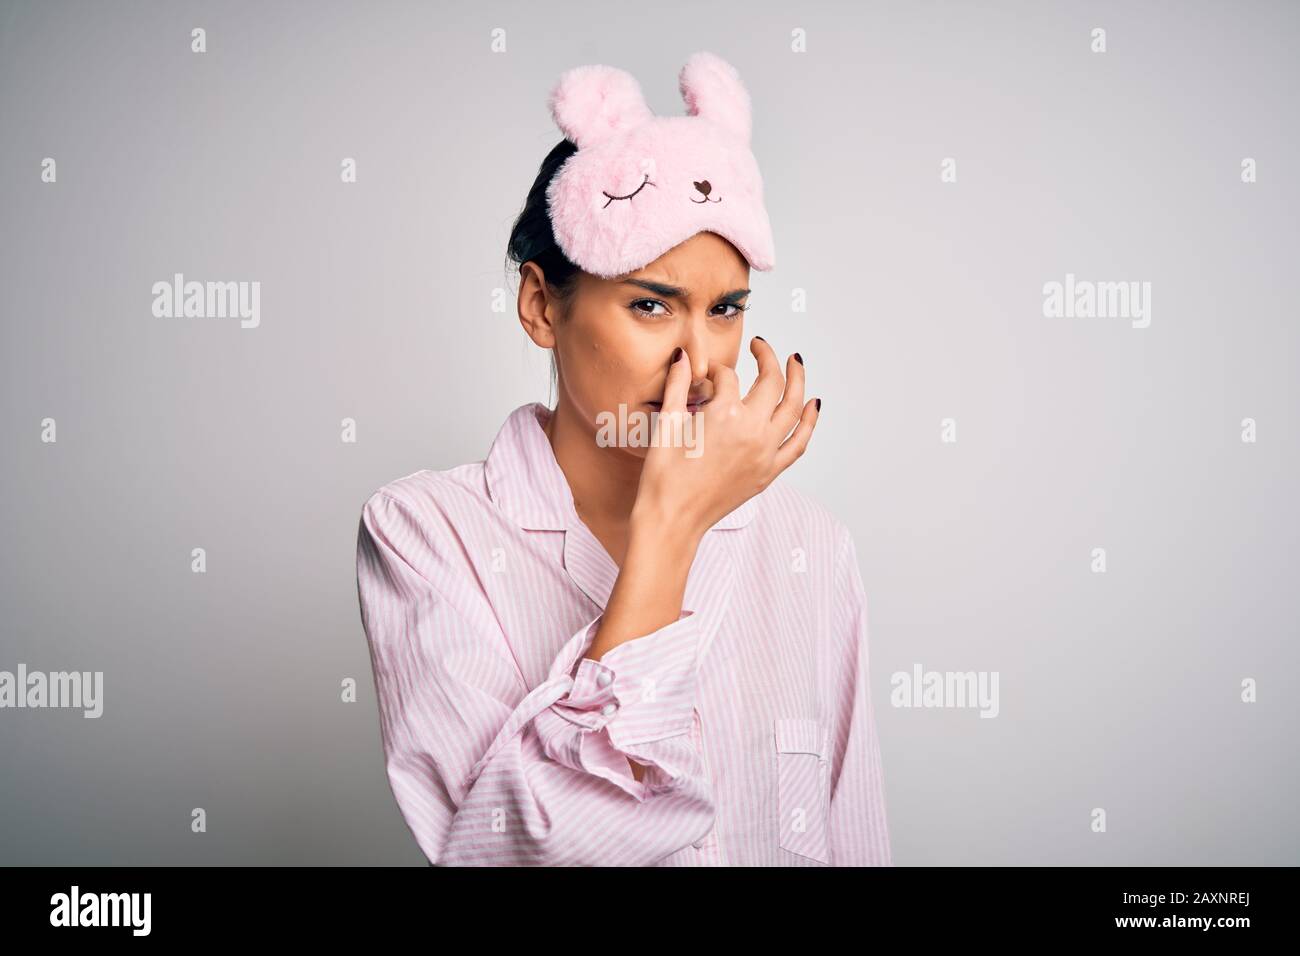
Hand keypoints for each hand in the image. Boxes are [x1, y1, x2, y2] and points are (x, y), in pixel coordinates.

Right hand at [632, 338, 819, 540]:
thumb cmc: (664, 476)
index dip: (715, 370)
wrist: (672, 519)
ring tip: (796, 362)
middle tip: (760, 346)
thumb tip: (683, 356)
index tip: (705, 374)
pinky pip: (799, 443)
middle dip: (767, 358)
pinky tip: (814, 405)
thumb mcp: (666, 423)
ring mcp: (765, 452)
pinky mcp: (768, 472)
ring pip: (794, 408)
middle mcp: (752, 430)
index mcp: (725, 413)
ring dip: (798, 381)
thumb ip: (678, 385)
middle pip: (771, 382)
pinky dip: (809, 422)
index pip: (728, 377)